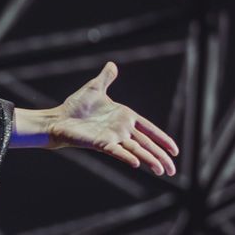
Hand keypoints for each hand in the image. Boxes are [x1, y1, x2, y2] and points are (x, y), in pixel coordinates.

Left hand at [35, 62, 178, 175]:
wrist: (58, 118)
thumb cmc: (75, 106)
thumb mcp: (94, 88)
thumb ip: (105, 78)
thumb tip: (112, 64)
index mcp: (125, 117)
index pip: (150, 130)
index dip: (163, 139)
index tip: (175, 151)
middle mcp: (122, 130)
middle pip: (147, 145)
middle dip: (161, 156)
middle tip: (173, 170)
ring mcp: (112, 137)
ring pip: (136, 150)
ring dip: (150, 159)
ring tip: (161, 170)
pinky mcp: (101, 143)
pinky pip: (116, 151)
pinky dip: (126, 156)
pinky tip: (137, 163)